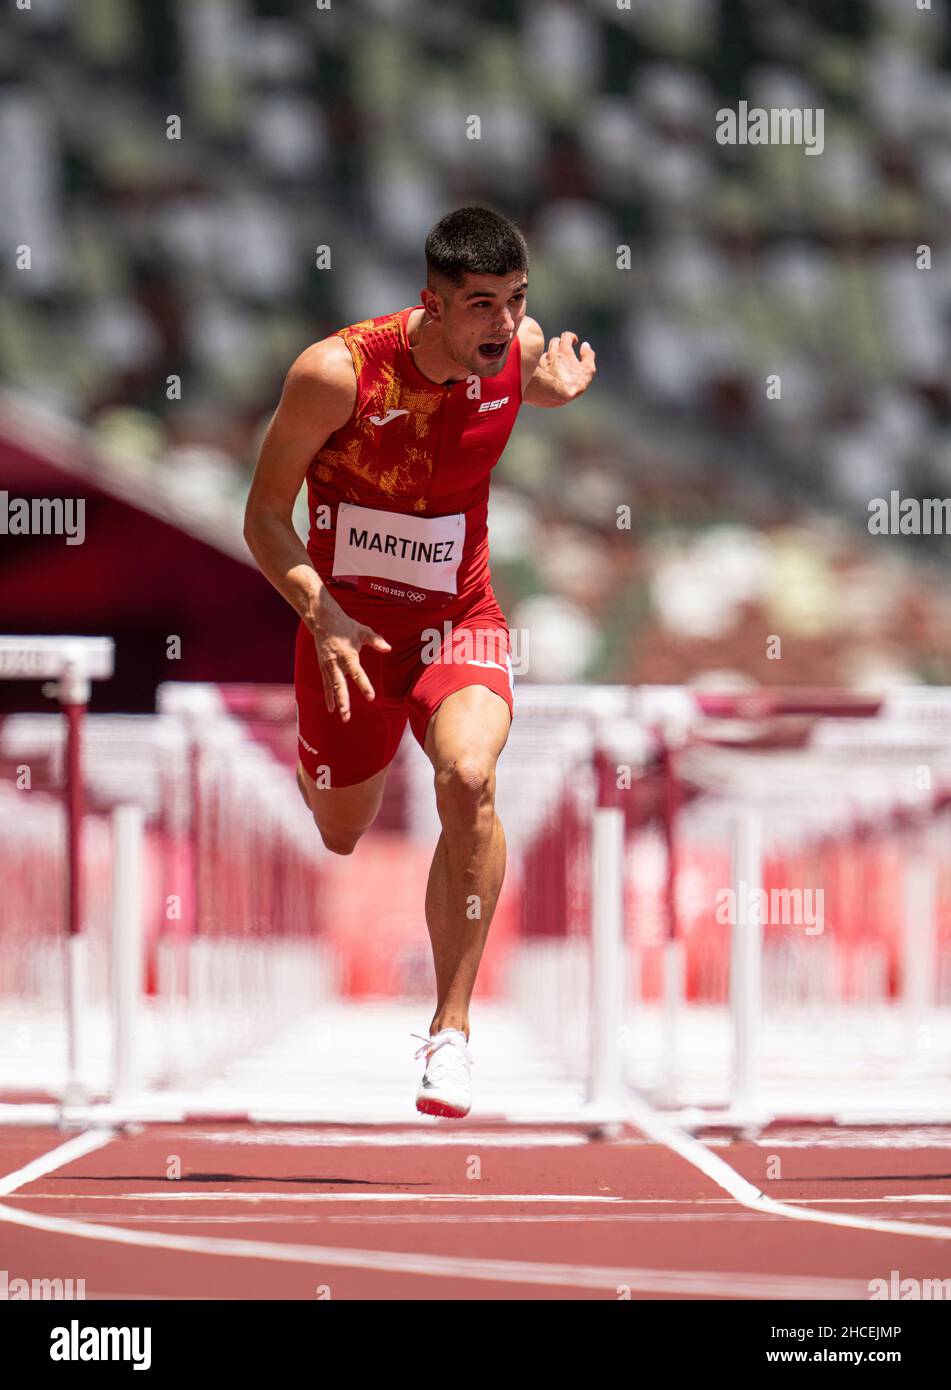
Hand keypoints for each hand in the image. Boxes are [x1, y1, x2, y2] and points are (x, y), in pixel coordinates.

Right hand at [309, 591, 390, 721]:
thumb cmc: (346, 626)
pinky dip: (328, 696)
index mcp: (347, 655)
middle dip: (343, 700)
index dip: (364, 685)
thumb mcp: (363, 631)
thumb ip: (376, 640)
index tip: (370, 697)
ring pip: (332, 687)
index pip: (357, 673)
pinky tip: (332, 709)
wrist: (323, 620)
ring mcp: (327, 666)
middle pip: (339, 684)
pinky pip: (326, 684)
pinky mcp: (323, 667)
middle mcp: (336, 662)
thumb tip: (389, 648)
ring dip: (337, 702)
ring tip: (343, 716)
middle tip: (347, 714)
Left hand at [538, 331, 595, 402]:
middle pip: (554, 342)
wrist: (552, 395)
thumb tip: (586, 346)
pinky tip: (545, 374)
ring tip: (555, 366)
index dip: (571, 337)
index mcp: (564, 350)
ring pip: (545, 353)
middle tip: (564, 353)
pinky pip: (538, 365)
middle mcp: (551, 353)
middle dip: (560, 345)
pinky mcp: (534, 371)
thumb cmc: (572, 383)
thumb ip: (588, 356)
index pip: (567, 336)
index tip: (573, 342)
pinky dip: (542, 367)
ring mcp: (541, 361)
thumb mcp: (588, 370)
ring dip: (551, 356)